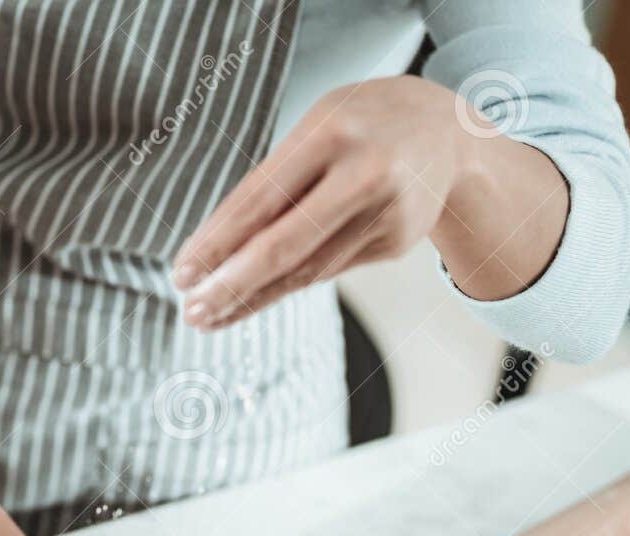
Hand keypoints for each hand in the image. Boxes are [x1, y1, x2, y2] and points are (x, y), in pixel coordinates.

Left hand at [173, 76, 486, 329]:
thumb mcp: (316, 128)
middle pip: (284, 244)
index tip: (182, 272)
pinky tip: (253, 298)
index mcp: (330, 134)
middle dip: (231, 284)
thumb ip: (275, 182)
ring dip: (251, 297)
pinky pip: (327, 270)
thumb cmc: (360, 127)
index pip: (260, 199)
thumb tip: (217, 249)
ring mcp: (385, 213)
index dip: (216, 243)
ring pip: (304, 269)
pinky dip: (285, 287)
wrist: (448, 133)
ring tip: (209, 315)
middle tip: (192, 311)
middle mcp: (363, 174)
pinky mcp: (396, 243)